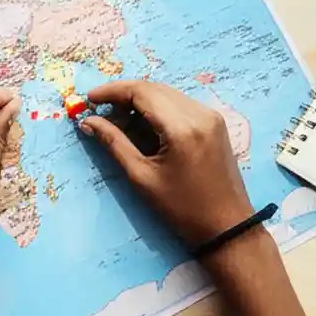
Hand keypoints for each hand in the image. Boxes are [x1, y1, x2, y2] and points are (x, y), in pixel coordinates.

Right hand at [79, 80, 253, 247]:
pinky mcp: (214, 123)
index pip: (142, 91)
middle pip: (154, 88)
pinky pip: (179, 104)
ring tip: (118, 121)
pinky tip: (143, 125)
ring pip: (166, 94)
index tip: (89, 99)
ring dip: (140, 101)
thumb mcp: (142, 177)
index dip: (112, 91)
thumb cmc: (182, 209)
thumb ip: (114, 143)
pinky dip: (157, 108)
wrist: (227, 227)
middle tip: (100, 111)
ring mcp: (210, 116)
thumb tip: (88, 122)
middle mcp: (199, 113)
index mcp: (182, 127)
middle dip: (123, 95)